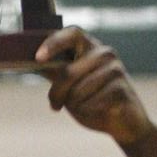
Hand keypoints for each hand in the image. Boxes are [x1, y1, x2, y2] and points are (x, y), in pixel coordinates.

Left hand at [36, 28, 151, 146]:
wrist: (124, 123)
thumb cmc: (94, 101)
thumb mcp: (71, 85)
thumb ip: (56, 72)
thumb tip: (32, 61)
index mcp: (91, 47)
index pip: (72, 33)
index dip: (54, 43)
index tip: (38, 57)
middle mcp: (105, 53)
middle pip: (68, 72)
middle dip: (57, 93)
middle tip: (55, 105)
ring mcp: (115, 69)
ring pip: (78, 92)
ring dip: (76, 106)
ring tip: (87, 107)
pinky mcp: (121, 89)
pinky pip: (91, 104)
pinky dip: (89, 113)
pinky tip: (99, 112)